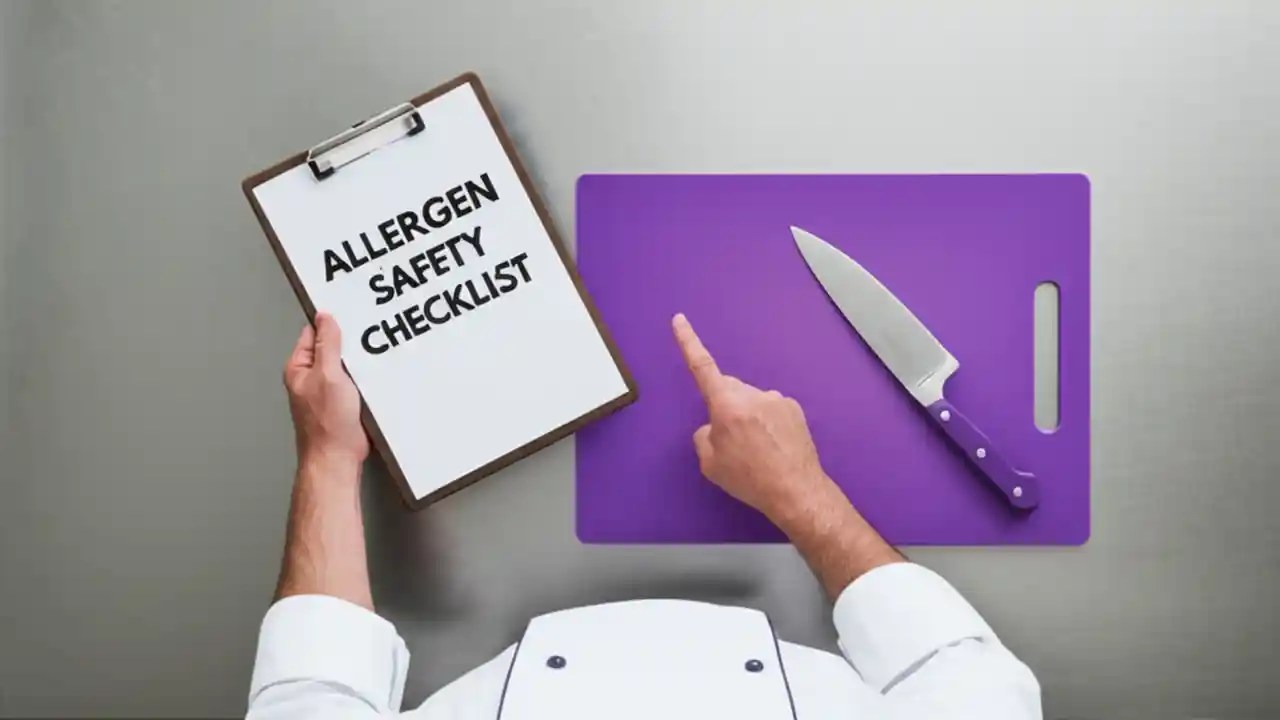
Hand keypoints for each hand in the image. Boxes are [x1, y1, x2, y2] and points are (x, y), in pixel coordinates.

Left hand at [283, 312, 368, 467]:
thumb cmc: (327, 424)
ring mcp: (327, 392)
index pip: (313, 334)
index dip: (330, 324)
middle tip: (365, 341)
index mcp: (299, 369)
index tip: (348, 318)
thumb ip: (326, 344)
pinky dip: (365, 379)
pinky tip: (374, 379)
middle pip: (332, 349)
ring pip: (346, 367)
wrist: (338, 457)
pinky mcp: (343, 404)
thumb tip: (324, 318)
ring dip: (359, 364)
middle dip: (348, 345)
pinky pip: (355, 383)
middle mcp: (311, 379)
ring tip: (370, 361)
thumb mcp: (328, 374)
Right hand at [672, 313, 835, 525]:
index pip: (702, 367)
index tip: (680, 319)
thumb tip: (714, 425)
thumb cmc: (748, 479)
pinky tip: (773, 446)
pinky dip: (766, 422)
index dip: (688, 342)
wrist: (796, 491)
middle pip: (728, 389)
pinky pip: (770, 409)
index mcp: (727, 405)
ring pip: (750, 400)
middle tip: (729, 440)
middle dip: (723, 405)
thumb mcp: (710, 463)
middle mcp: (752, 394)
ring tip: (756, 449)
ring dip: (747, 416)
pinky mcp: (794, 409)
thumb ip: (704, 435)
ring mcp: (777, 399)